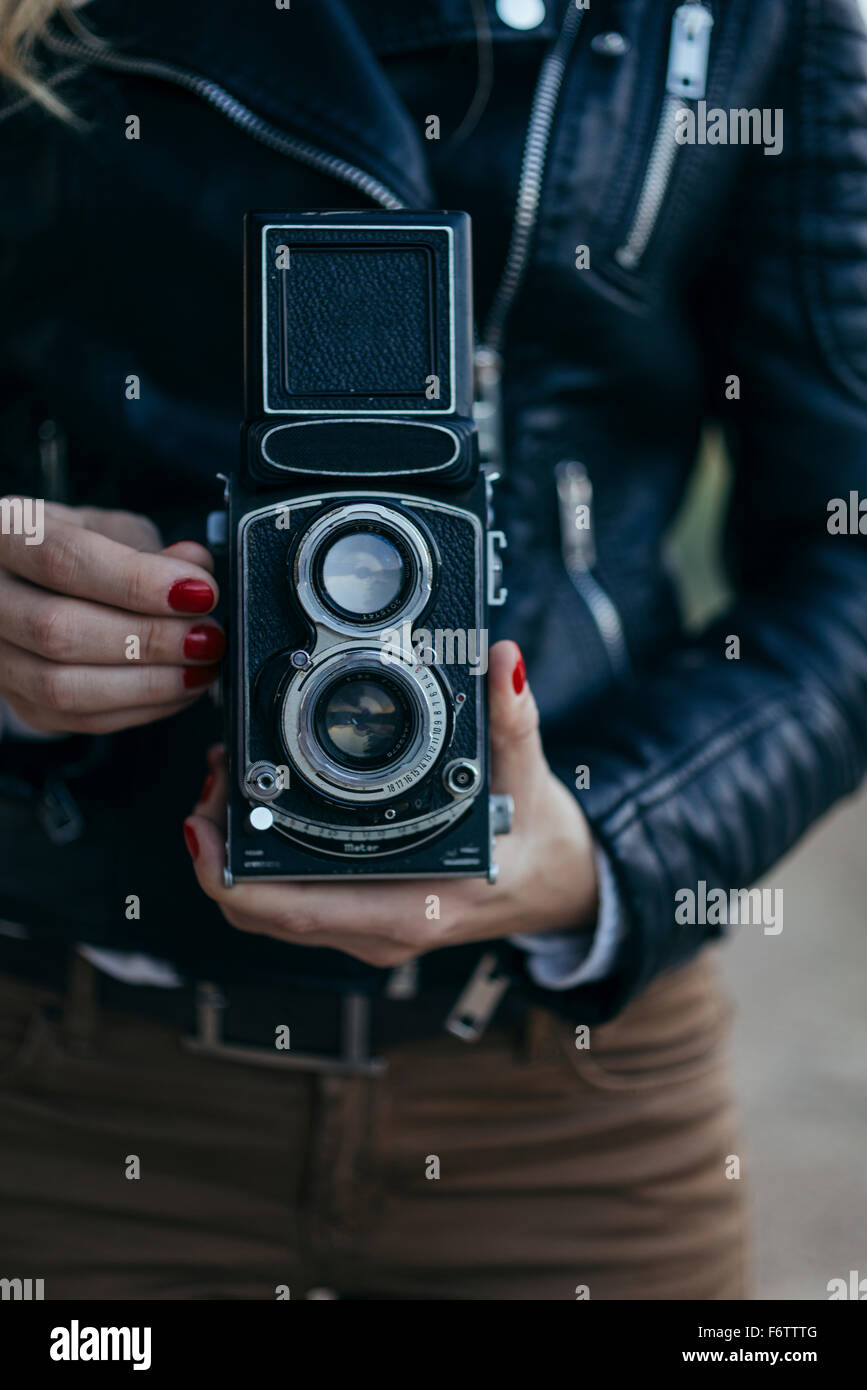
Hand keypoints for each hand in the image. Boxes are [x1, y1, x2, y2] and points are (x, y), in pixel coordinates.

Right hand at [0, 498, 223, 734]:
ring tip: (202, 665)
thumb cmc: (72, 549)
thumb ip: (149, 546)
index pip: (64, 560)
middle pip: (59, 631)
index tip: (200, 592)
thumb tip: (194, 568)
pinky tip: (181, 688)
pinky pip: (81, 719)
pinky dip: (143, 708)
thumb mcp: (107, 527)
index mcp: (6, 534)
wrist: (31, 586)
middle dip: (149, 640)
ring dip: (149, 683)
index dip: (138, 582)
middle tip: (207, 635)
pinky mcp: (23, 704)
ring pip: (63, 687)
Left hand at [183, 641, 598, 967]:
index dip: (229, 871)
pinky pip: (292, 902)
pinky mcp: (363, 917)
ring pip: (270, 911)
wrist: (560, 887)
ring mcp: (367, 930)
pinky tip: (262, 803)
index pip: (292, 911)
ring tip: (230, 781)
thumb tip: (503, 662)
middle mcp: (381, 931)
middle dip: (219, 849)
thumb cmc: (540, 844)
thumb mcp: (530, 779)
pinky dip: (262, 860)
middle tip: (215, 775)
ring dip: (237, 852)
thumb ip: (514, 721)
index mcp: (413, 908)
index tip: (201, 818)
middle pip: (261, 913)